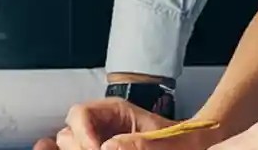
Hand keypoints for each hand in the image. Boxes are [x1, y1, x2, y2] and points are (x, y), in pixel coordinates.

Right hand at [34, 98, 183, 149]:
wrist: (188, 146)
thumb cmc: (180, 141)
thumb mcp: (165, 141)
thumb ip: (140, 143)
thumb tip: (108, 147)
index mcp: (115, 111)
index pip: (81, 114)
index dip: (82, 134)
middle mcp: (101, 124)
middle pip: (69, 131)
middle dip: (78, 146)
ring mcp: (97, 139)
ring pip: (69, 143)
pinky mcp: (98, 149)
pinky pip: (81, 149)